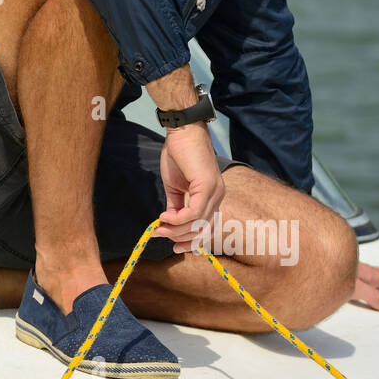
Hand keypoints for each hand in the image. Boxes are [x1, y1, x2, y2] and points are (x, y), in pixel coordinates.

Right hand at [153, 124, 224, 251]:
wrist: (181, 131)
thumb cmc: (178, 153)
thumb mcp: (174, 186)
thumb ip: (175, 205)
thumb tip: (169, 223)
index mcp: (213, 196)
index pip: (207, 226)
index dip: (191, 240)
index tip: (175, 247)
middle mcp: (218, 196)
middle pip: (203, 228)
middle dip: (181, 237)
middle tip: (160, 235)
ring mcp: (215, 191)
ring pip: (198, 223)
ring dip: (176, 229)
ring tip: (160, 227)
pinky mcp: (207, 186)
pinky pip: (194, 212)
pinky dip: (178, 218)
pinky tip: (164, 217)